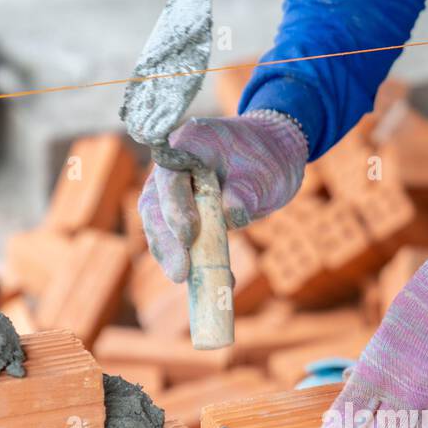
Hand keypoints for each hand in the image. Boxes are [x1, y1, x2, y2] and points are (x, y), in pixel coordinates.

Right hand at [138, 109, 307, 281]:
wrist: (271, 158)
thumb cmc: (266, 158)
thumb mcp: (264, 171)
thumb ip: (245, 191)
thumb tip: (230, 215)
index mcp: (188, 145)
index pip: (170, 178)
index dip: (175, 208)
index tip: (188, 235)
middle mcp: (172, 170)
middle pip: (156, 207)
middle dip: (167, 242)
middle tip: (181, 272)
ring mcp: (173, 195)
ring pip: (161, 228)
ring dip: (172, 257)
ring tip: (190, 281)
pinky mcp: (182, 218)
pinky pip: (179, 242)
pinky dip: (193, 263)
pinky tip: (214, 282)